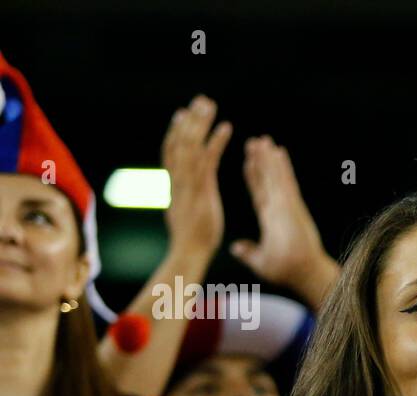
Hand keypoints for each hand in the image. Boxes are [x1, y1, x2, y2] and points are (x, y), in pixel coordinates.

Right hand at [161, 95, 230, 262]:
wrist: (189, 256)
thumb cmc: (191, 244)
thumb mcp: (185, 218)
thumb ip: (183, 203)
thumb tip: (180, 198)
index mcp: (175, 187)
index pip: (172, 154)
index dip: (176, 133)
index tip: (183, 115)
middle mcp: (177, 181)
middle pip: (179, 142)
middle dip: (189, 120)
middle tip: (199, 100)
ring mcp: (187, 184)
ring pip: (190, 146)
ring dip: (200, 123)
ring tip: (209, 103)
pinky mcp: (201, 190)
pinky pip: (209, 161)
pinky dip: (216, 142)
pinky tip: (227, 127)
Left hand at [230, 136, 334, 307]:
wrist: (302, 272)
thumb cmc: (287, 271)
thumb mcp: (260, 261)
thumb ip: (249, 252)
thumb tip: (236, 248)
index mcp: (271, 220)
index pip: (259, 193)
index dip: (254, 178)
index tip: (248, 163)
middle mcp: (279, 209)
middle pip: (267, 180)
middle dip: (261, 161)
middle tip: (255, 142)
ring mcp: (286, 205)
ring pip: (274, 176)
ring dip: (268, 157)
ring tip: (263, 139)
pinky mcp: (291, 205)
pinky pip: (283, 181)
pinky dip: (280, 165)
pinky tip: (276, 150)